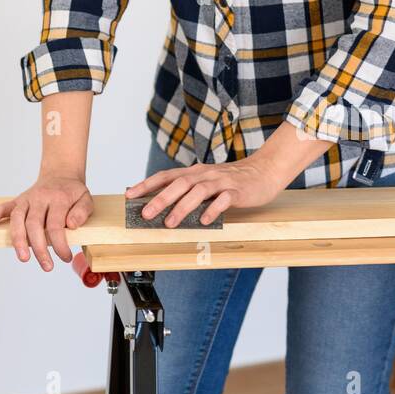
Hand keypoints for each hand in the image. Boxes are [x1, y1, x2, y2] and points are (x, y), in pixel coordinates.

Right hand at [0, 173, 93, 271]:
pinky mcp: (18, 200)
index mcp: (58, 199)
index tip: (65, 258)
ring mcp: (27, 199)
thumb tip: (71, 225)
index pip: (56, 225)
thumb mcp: (86, 198)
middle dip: (39, 248)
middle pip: (35, 225)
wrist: (60, 174)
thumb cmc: (72, 192)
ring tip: (23, 258)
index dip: (60, 245)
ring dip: (18, 239)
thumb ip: (82, 211)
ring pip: (17, 219)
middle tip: (47, 267)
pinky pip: (3, 207)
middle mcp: (39, 198)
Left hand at [125, 153, 286, 227]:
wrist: (264, 171)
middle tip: (146, 214)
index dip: (147, 184)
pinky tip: (204, 220)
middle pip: (179, 183)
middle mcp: (205, 174)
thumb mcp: (206, 182)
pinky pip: (223, 199)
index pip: (166, 176)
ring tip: (170, 222)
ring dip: (182, 207)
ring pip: (198, 191)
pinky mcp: (237, 190)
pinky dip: (212, 209)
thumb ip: (188, 191)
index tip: (130, 195)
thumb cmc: (232, 180)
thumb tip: (161, 205)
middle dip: (160, 198)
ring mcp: (221, 181)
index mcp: (194, 172)